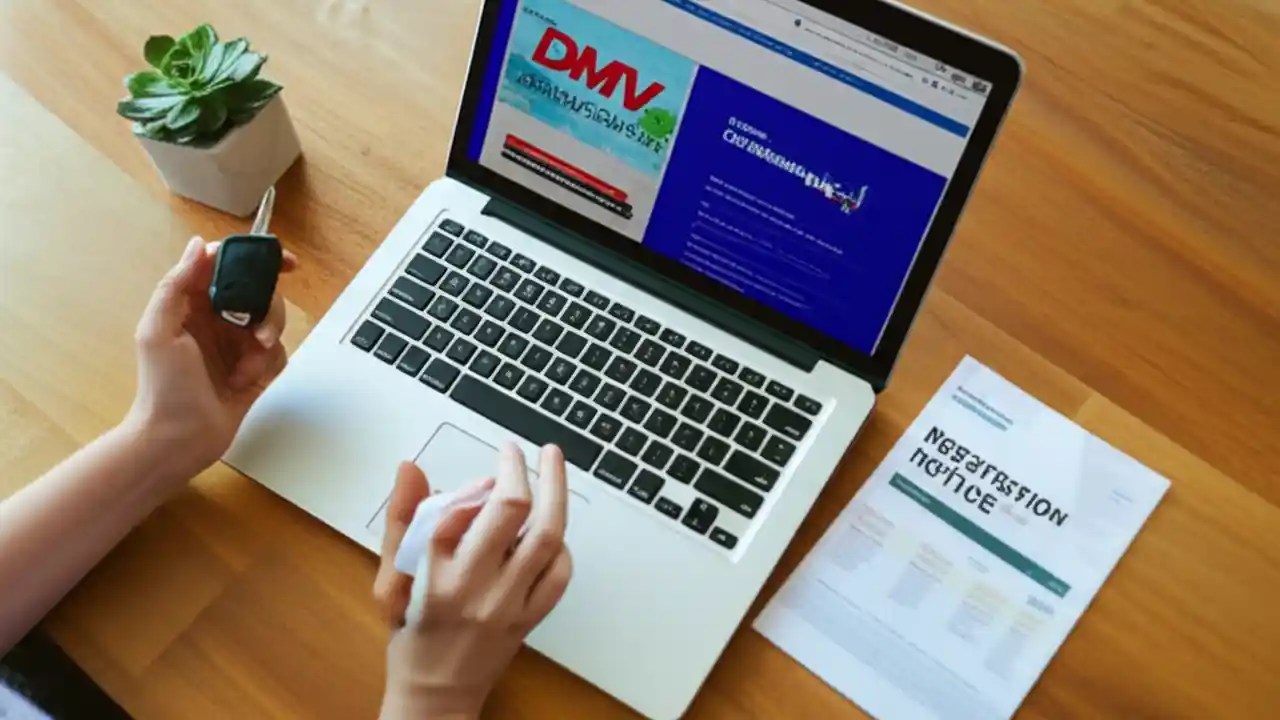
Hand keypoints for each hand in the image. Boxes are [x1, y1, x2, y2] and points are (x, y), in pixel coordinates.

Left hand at [125, 236, 296, 483]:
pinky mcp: (255, 368)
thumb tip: (199, 245)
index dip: (255, 258)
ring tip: (247, 368)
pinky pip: (278, 353)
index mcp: (191, 304)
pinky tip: (246, 382)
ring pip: (273, 322)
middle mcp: (216, 319)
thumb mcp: (159, 331)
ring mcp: (236, 344)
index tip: (283, 262)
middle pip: (259, 292)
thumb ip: (176, 285)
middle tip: (260, 335)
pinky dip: (267, 366)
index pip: (226, 265)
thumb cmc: (163, 389)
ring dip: (265, 344)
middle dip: (267, 312)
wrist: (179, 440)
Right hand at [374, 444, 573, 719]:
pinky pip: (559, 573)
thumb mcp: (389, 580)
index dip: (471, 486)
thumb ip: (402, 520)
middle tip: (517, 449)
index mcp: (436, 579)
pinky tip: (551, 527)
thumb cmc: (410, 636)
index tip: (477, 474)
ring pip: (546, 537)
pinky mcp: (532, 618)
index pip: (456, 513)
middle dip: (518, 469)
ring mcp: (510, 605)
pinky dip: (560, 542)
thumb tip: (410, 468)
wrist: (436, 696)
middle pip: (511, 512)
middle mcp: (477, 590)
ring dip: (555, 493)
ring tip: (552, 463)